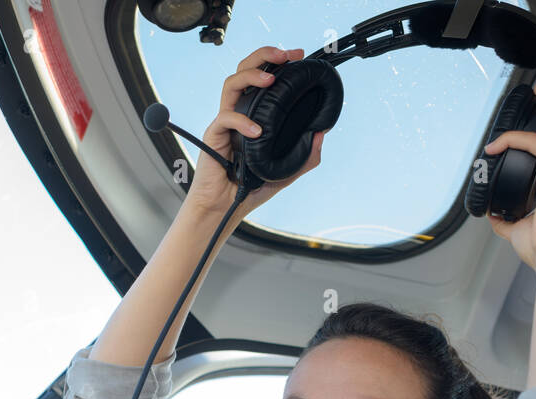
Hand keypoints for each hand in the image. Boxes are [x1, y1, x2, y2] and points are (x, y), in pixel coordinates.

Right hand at [180, 45, 326, 221]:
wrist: (226, 207)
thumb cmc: (251, 188)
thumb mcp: (288, 171)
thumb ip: (306, 154)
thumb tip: (321, 133)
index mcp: (254, 114)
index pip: (263, 77)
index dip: (278, 62)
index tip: (298, 56)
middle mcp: (239, 112)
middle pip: (244, 69)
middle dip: (264, 55)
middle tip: (285, 55)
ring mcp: (225, 122)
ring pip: (231, 83)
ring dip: (251, 75)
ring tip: (271, 78)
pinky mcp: (214, 135)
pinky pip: (225, 118)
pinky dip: (242, 122)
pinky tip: (257, 131)